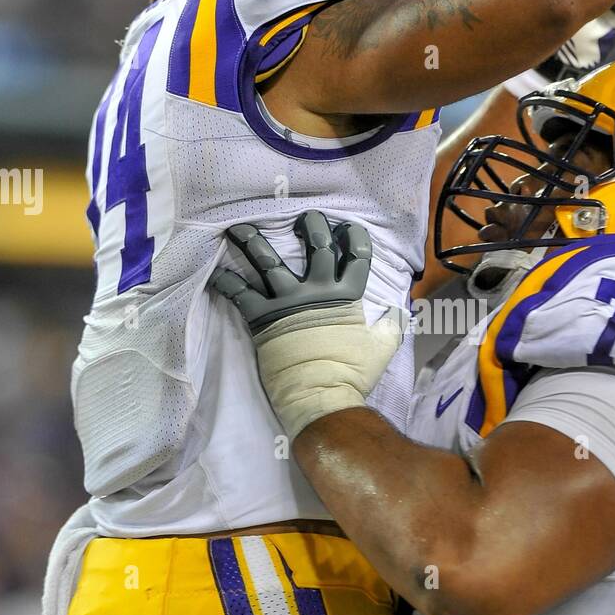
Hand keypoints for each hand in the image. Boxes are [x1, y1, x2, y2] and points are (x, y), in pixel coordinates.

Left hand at [213, 212, 404, 438]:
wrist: (319, 396)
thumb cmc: (352, 374)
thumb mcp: (383, 347)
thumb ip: (391, 324)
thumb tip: (399, 309)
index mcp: (347, 297)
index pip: (356, 256)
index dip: (355, 238)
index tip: (349, 228)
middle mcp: (316, 291)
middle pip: (316, 246)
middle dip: (311, 225)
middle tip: (305, 217)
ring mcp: (287, 301)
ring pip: (268, 261)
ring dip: (252, 241)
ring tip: (239, 227)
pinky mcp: (261, 317)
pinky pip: (239, 294)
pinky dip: (226, 282)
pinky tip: (215, 272)